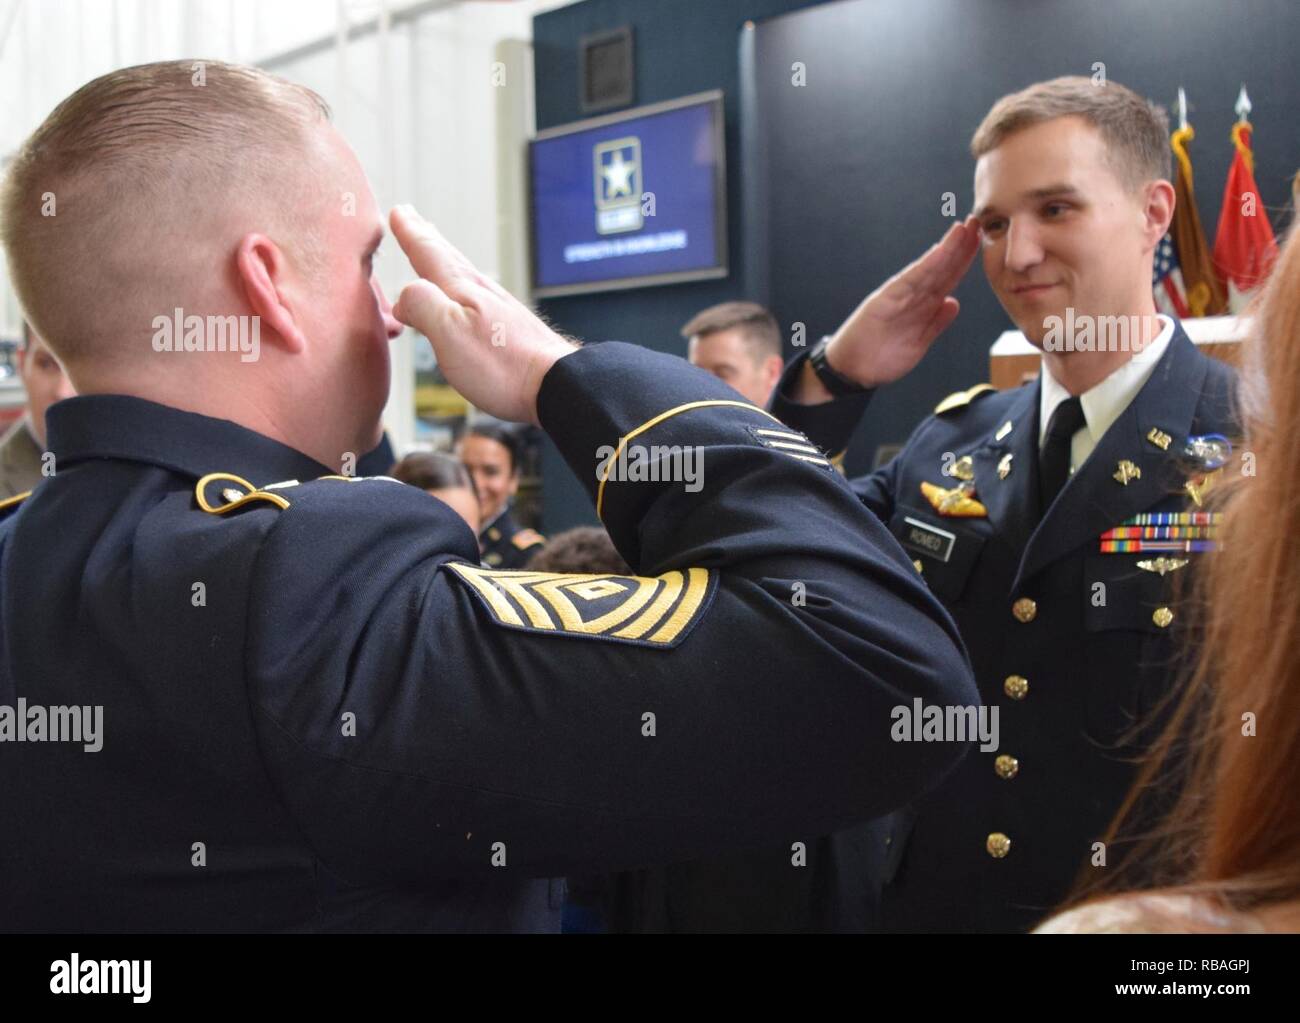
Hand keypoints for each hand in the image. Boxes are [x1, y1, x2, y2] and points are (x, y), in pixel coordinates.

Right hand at [389, 205, 576, 424]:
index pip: (429, 253)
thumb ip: (422, 305)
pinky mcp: (507, 329)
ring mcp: (497, 309)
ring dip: (443, 258)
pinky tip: (464, 299)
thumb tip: (404, 295)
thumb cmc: (501, 363)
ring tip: (434, 249)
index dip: (410, 233)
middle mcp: (480, 292)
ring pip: (462, 275)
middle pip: (447, 258)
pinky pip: (474, 296)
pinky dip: (460, 287)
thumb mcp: (448, 332)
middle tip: (412, 218)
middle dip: (426, 238)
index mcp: (461, 289)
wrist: (554, 384)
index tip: (398, 213)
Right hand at [798, 217, 980, 400]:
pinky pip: (912, 279)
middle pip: (942, 268)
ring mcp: (899, 296)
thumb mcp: (918, 342)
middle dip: (960, 246)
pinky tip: (942, 249)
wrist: (851, 370)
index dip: (963, 259)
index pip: (947, 278)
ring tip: (964, 228)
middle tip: (977, 221)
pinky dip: (928, 264)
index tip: (979, 240)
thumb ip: (935, 323)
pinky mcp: (887, 299)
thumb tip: (952, 304)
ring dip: (948, 248)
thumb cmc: (881, 357)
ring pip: (930, 269)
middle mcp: (911, 296)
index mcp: (920, 306)